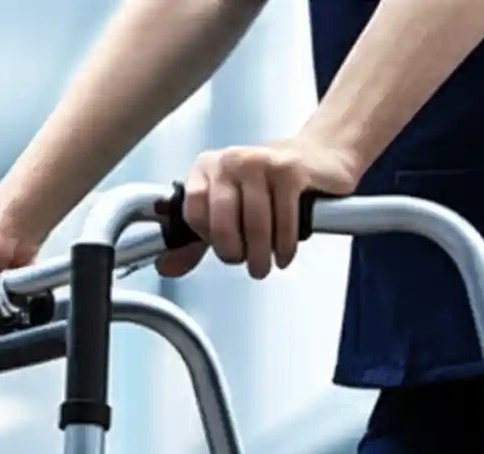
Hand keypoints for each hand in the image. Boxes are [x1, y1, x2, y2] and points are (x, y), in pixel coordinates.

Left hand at [157, 138, 360, 278]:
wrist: (318, 157)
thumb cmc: (266, 186)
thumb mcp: (224, 209)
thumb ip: (194, 240)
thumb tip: (166, 267)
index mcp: (206, 167)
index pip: (192, 213)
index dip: (207, 238)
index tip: (221, 248)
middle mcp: (230, 160)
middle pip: (222, 222)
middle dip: (234, 253)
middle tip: (246, 263)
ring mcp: (260, 161)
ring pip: (254, 226)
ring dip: (261, 255)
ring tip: (265, 264)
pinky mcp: (290, 171)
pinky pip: (284, 221)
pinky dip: (284, 246)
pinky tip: (283, 254)